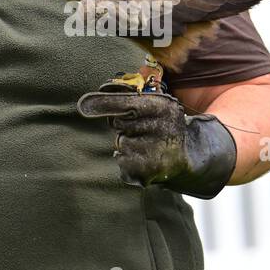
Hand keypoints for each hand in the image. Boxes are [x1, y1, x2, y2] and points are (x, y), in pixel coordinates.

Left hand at [76, 90, 236, 198]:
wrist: (186, 155)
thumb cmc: (162, 125)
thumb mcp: (153, 105)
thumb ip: (123, 98)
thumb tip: (84, 104)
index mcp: (165, 107)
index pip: (128, 104)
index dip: (105, 104)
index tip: (83, 106)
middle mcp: (163, 128)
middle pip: (118, 123)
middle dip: (123, 125)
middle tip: (141, 129)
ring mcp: (156, 151)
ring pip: (119, 142)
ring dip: (126, 144)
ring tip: (145, 145)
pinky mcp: (149, 170)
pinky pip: (121, 160)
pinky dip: (127, 160)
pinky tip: (143, 158)